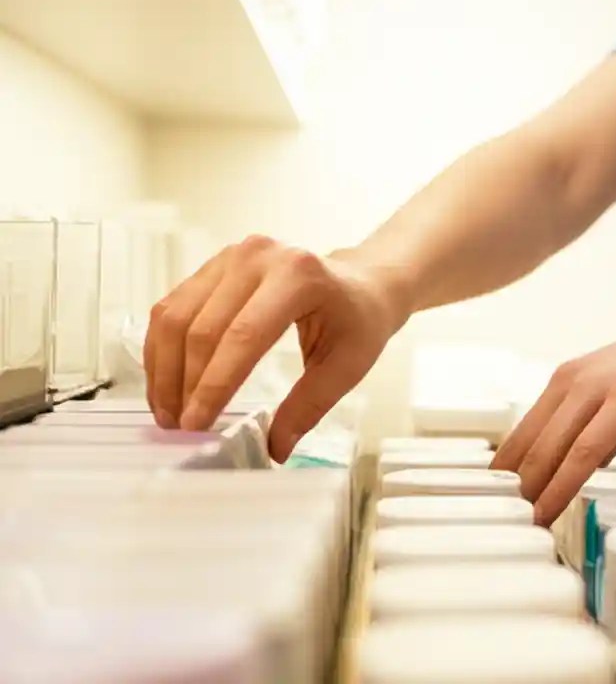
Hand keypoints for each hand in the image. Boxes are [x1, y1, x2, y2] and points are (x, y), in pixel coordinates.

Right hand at [144, 235, 408, 461]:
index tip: (196, 424)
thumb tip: (274, 450)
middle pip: (203, 327)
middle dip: (185, 383)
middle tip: (179, 427)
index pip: (244, 336)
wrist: (362, 283)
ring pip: (177, 315)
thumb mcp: (347, 366)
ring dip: (165, 368)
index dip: (214, 384)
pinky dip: (163, 348)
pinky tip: (166, 382)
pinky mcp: (214, 264)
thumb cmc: (359, 321)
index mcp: (298, 276)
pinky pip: (174, 306)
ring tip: (167, 412)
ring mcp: (231, 255)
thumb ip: (308, 407)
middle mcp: (258, 256)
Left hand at [491, 292, 615, 524]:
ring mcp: (597, 388)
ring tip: (517, 528)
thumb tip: (590, 463)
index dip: (507, 470)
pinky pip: (583, 453)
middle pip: (527, 445)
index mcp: (571, 377)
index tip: (497, 502)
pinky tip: (548, 509)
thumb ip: (608, 432)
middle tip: (499, 525)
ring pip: (548, 451)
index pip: (524, 432)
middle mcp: (573, 379)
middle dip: (510, 489)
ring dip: (530, 494)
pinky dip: (561, 486)